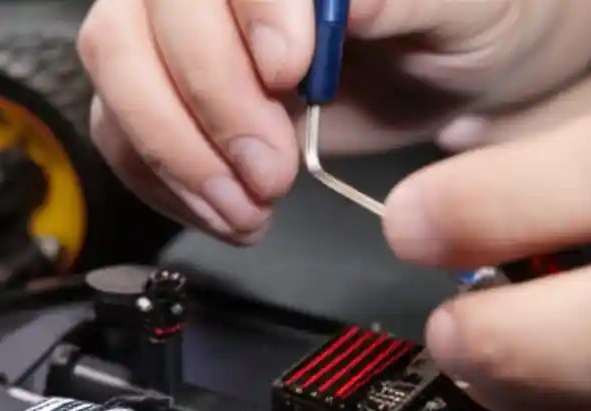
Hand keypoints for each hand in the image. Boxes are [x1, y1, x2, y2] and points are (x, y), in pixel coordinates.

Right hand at [76, 0, 590, 242]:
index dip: (246, 13)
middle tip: (274, 171)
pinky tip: (229, 210)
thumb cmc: (472, 17)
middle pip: (144, 15)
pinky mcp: (177, 91)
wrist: (468, 71)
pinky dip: (166, 181)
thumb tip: (335, 1)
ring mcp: (184, 29)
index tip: (293, 73)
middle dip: (209, 104)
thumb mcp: (460, 1)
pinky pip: (122, 129)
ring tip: (251, 206)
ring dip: (177, 153)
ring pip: (117, 69)